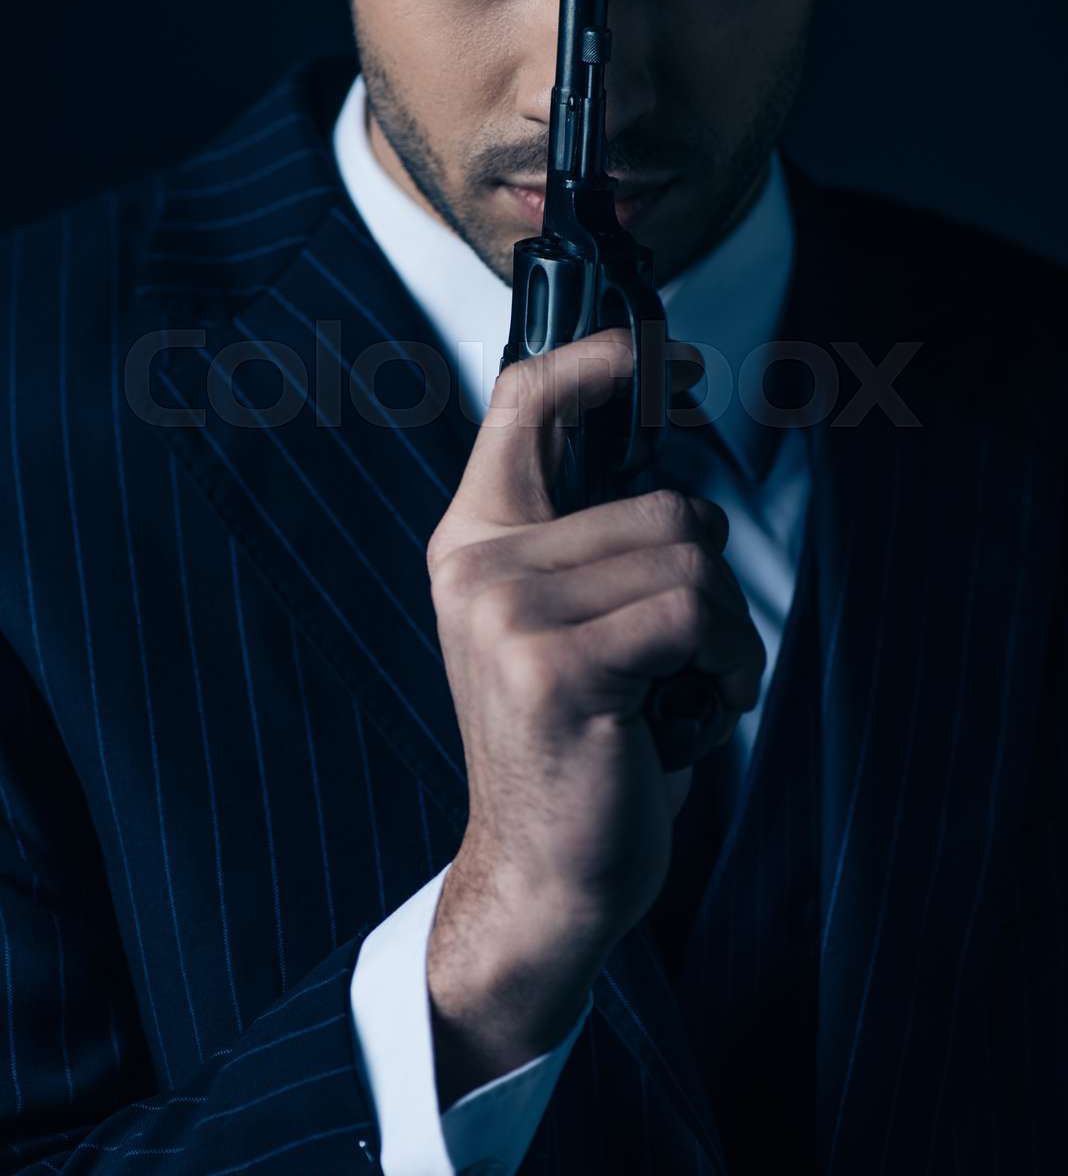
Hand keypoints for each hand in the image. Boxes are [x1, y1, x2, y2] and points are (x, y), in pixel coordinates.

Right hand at [424, 328, 765, 1103]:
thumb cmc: (579, 735)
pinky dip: (729, 662)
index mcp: (476, 540)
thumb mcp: (565, 618)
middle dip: (710, 577)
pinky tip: (697, 710)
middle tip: (685, 647)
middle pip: (663, 500)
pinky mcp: (554, 668)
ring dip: (725, 628)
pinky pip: (695, 612)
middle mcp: (479, 565)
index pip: (526, 402)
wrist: (544, 868)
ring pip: (690, 555)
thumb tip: (669, 434)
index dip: (603, 359)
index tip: (669, 356)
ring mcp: (506, 614)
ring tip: (686, 685)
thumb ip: (590, 532)